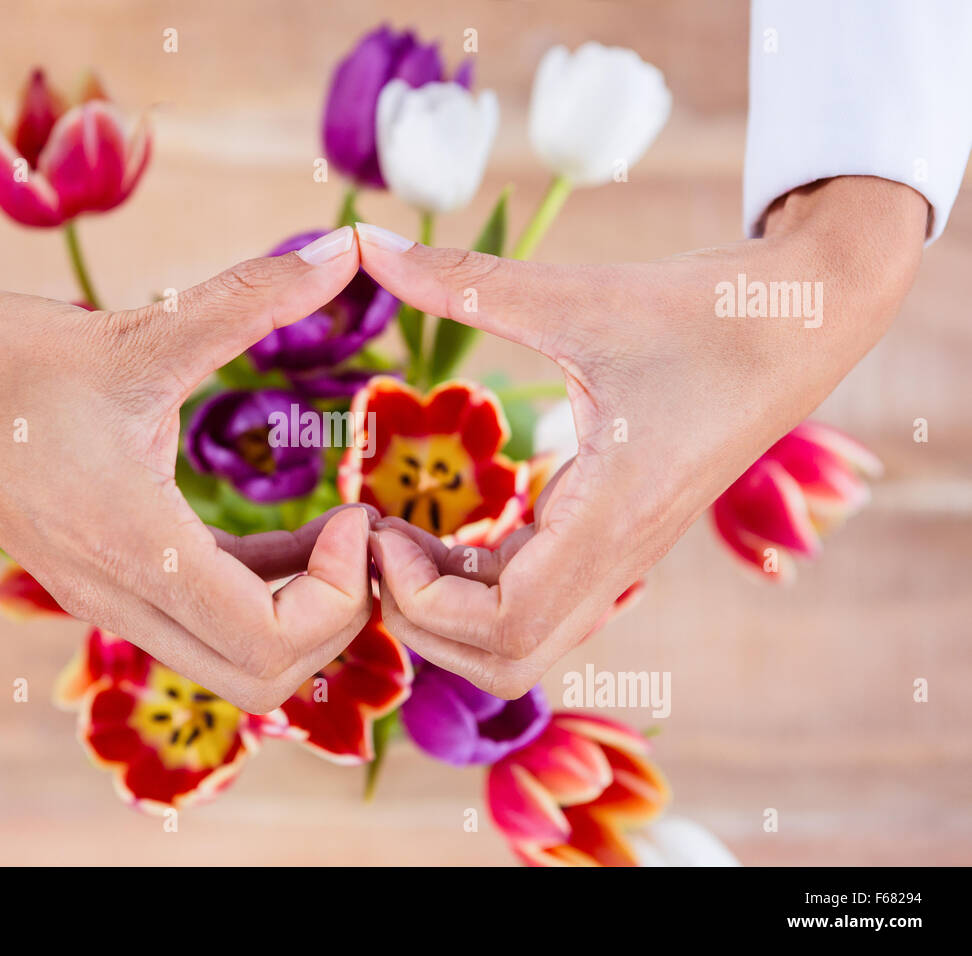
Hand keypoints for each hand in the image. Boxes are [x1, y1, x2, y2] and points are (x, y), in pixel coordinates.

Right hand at [0, 224, 372, 712]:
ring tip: (334, 531)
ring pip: (233, 661)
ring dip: (299, 611)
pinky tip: (287, 531)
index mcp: (130, 547)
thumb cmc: (1, 356)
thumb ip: (251, 296)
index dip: (337, 595)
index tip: (351, 512)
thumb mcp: (138, 329)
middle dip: (332, 621)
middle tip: (357, 535)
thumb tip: (346, 245)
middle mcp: (119, 596)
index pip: (269, 643)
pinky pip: (204, 623)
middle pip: (262, 679)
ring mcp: (108, 598)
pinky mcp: (104, 583)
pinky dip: (260, 594)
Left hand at [355, 176, 926, 696]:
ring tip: (401, 533)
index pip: (501, 628)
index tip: (378, 525)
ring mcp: (617, 559)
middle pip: (504, 661)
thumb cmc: (704, 312)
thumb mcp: (580, 295)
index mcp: (612, 518)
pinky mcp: (611, 541)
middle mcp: (616, 559)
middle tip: (378, 542)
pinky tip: (442, 527)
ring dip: (447, 607)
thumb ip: (468, 279)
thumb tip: (366, 242)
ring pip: (519, 641)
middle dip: (423, 621)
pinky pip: (533, 598)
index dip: (419, 599)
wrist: (801, 323)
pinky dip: (474, 582)